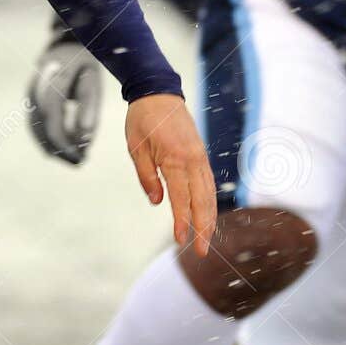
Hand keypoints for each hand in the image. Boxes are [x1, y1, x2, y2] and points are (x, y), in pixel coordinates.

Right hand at [27, 33, 101, 163]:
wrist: (67, 42)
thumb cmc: (85, 62)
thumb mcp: (92, 81)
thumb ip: (89, 107)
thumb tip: (85, 138)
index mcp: (53, 81)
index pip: (53, 117)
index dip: (63, 139)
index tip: (80, 156)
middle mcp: (37, 89)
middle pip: (42, 127)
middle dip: (60, 149)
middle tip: (79, 162)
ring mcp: (32, 95)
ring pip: (37, 129)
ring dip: (54, 148)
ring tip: (75, 159)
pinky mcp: (33, 101)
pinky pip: (36, 125)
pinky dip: (49, 139)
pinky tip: (65, 149)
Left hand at [124, 93, 215, 256]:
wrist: (158, 93)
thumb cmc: (143, 120)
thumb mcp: (136, 148)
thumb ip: (147, 177)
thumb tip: (157, 201)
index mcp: (176, 159)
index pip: (181, 198)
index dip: (182, 221)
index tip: (181, 240)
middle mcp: (194, 160)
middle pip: (202, 201)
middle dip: (203, 228)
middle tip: (201, 252)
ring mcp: (200, 157)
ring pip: (209, 194)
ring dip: (209, 218)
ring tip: (207, 240)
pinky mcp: (201, 155)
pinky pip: (208, 183)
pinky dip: (209, 202)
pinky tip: (208, 215)